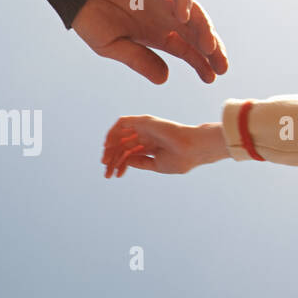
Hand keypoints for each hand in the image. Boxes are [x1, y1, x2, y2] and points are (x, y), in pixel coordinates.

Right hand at [72, 0, 227, 84]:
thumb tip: (165, 79)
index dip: (201, 63)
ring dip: (203, 28)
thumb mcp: (113, 46)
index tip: (212, 78)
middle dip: (211, 50)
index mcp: (156, 34)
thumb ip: (138, 60)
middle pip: (196, 33)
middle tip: (221, 67)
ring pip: (193, 12)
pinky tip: (185, 19)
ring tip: (210, 47)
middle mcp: (165, 16)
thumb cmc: (89, 16)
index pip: (187, 50)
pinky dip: (184, 1)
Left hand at [102, 116, 226, 176]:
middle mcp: (146, 137)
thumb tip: (125, 161)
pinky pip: (122, 123)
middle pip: (123, 146)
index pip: (130, 154)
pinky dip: (112, 132)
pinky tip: (108, 145)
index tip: (114, 176)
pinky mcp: (144, 122)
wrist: (192, 150)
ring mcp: (145, 129)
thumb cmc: (180, 159)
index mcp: (151, 147)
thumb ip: (140, 162)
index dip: (120, 165)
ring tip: (105, 162)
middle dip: (113, 159)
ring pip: (121, 136)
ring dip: (110, 148)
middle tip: (106, 172)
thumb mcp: (156, 165)